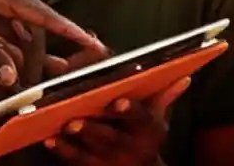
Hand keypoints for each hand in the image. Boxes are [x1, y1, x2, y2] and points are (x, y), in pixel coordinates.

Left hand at [0, 0, 107, 88]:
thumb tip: (12, 79)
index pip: (41, 12)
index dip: (66, 29)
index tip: (91, 43)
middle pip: (34, 32)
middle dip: (40, 60)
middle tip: (48, 85)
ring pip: (23, 41)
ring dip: (28, 64)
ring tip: (38, 87)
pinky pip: (9, 44)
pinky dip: (12, 61)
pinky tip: (20, 80)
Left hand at [43, 77, 190, 165]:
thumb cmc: (144, 134)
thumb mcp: (156, 116)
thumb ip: (163, 94)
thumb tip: (183, 75)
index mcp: (149, 129)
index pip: (140, 118)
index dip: (129, 110)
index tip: (117, 102)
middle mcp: (132, 148)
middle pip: (110, 138)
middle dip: (92, 129)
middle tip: (73, 120)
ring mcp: (113, 162)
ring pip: (91, 152)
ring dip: (74, 142)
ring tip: (59, 130)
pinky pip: (78, 161)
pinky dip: (64, 151)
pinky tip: (50, 140)